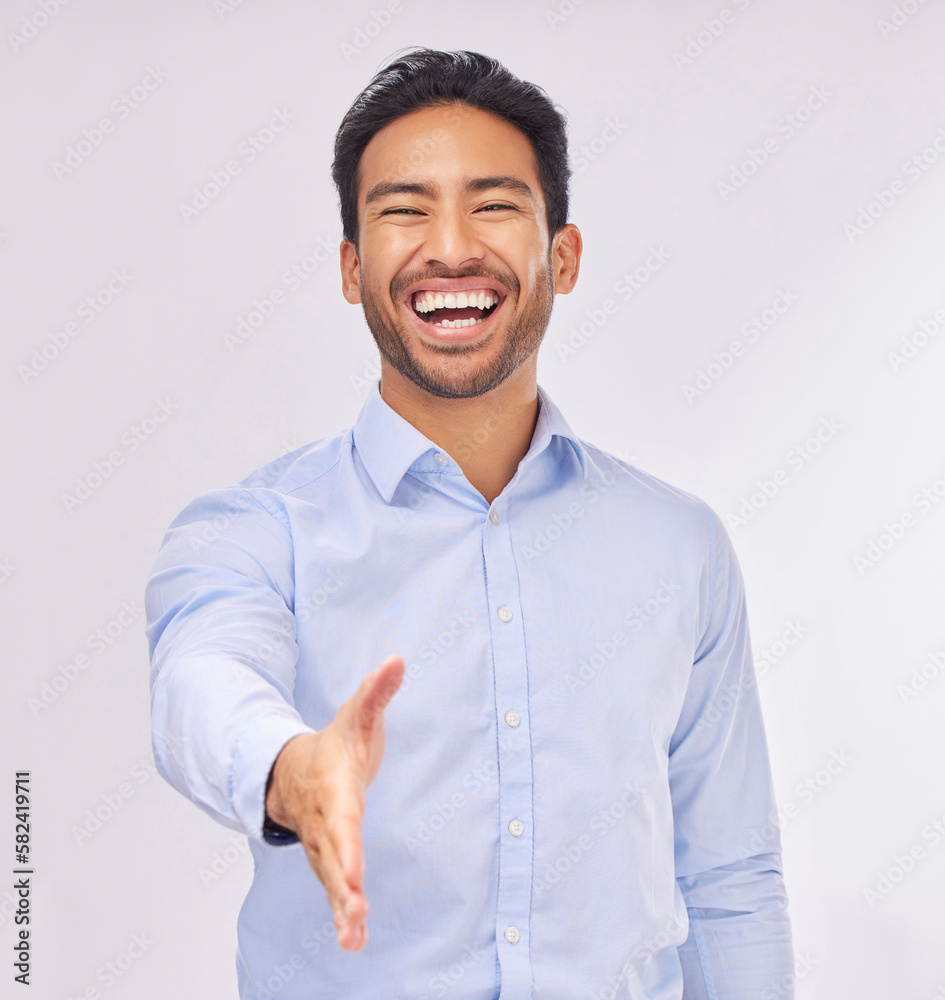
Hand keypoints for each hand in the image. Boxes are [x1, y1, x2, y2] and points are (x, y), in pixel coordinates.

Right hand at [264, 654, 403, 950]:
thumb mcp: (357, 715)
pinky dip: (343, 916)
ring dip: (342, 910)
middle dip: (343, 887)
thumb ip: (377, 691)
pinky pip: (334, 890)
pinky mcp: (330, 861)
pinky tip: (354, 943)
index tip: (354, 872)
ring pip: (331, 881)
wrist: (295, 770)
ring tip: (353, 939)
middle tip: (354, 912)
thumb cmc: (336, 743)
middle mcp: (326, 823)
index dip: (347, 846)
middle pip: (334, 858)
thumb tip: (398, 659)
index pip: (342, 820)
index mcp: (335, 789)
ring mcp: (324, 846)